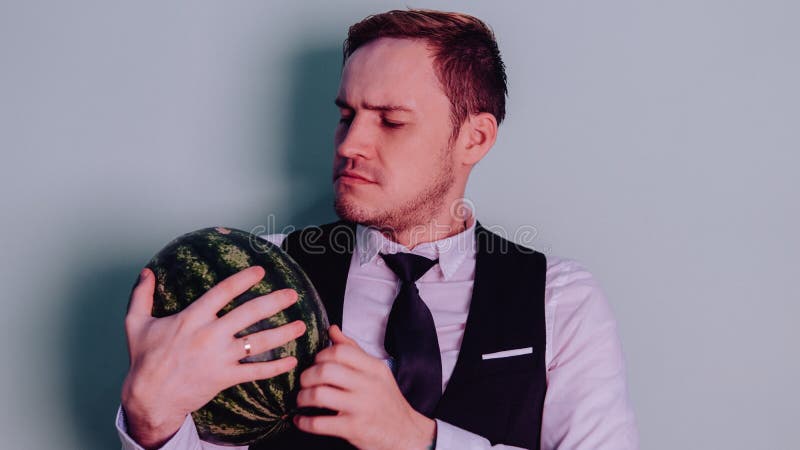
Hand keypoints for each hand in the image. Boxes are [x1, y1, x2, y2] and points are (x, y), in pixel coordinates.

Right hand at [121, 266, 306, 448]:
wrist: (149, 397)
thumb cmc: (144, 359)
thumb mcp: (136, 324)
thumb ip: (141, 296)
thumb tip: (146, 272)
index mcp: (192, 318)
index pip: (223, 292)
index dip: (243, 279)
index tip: (260, 271)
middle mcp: (210, 334)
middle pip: (249, 313)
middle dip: (274, 302)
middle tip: (292, 294)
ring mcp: (219, 357)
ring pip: (258, 342)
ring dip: (283, 333)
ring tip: (301, 325)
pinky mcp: (224, 377)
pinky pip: (255, 372)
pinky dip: (275, 367)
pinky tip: (292, 361)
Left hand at [294, 325, 435, 449]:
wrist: (406, 433)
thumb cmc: (387, 400)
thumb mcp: (377, 372)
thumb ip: (354, 350)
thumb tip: (332, 330)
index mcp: (374, 368)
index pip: (340, 351)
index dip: (321, 355)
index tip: (316, 363)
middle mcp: (368, 385)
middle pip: (325, 371)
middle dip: (306, 376)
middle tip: (304, 382)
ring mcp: (361, 407)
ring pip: (319, 395)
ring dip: (302, 398)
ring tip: (302, 400)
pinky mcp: (354, 428)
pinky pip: (319, 423)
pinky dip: (304, 422)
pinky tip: (302, 420)